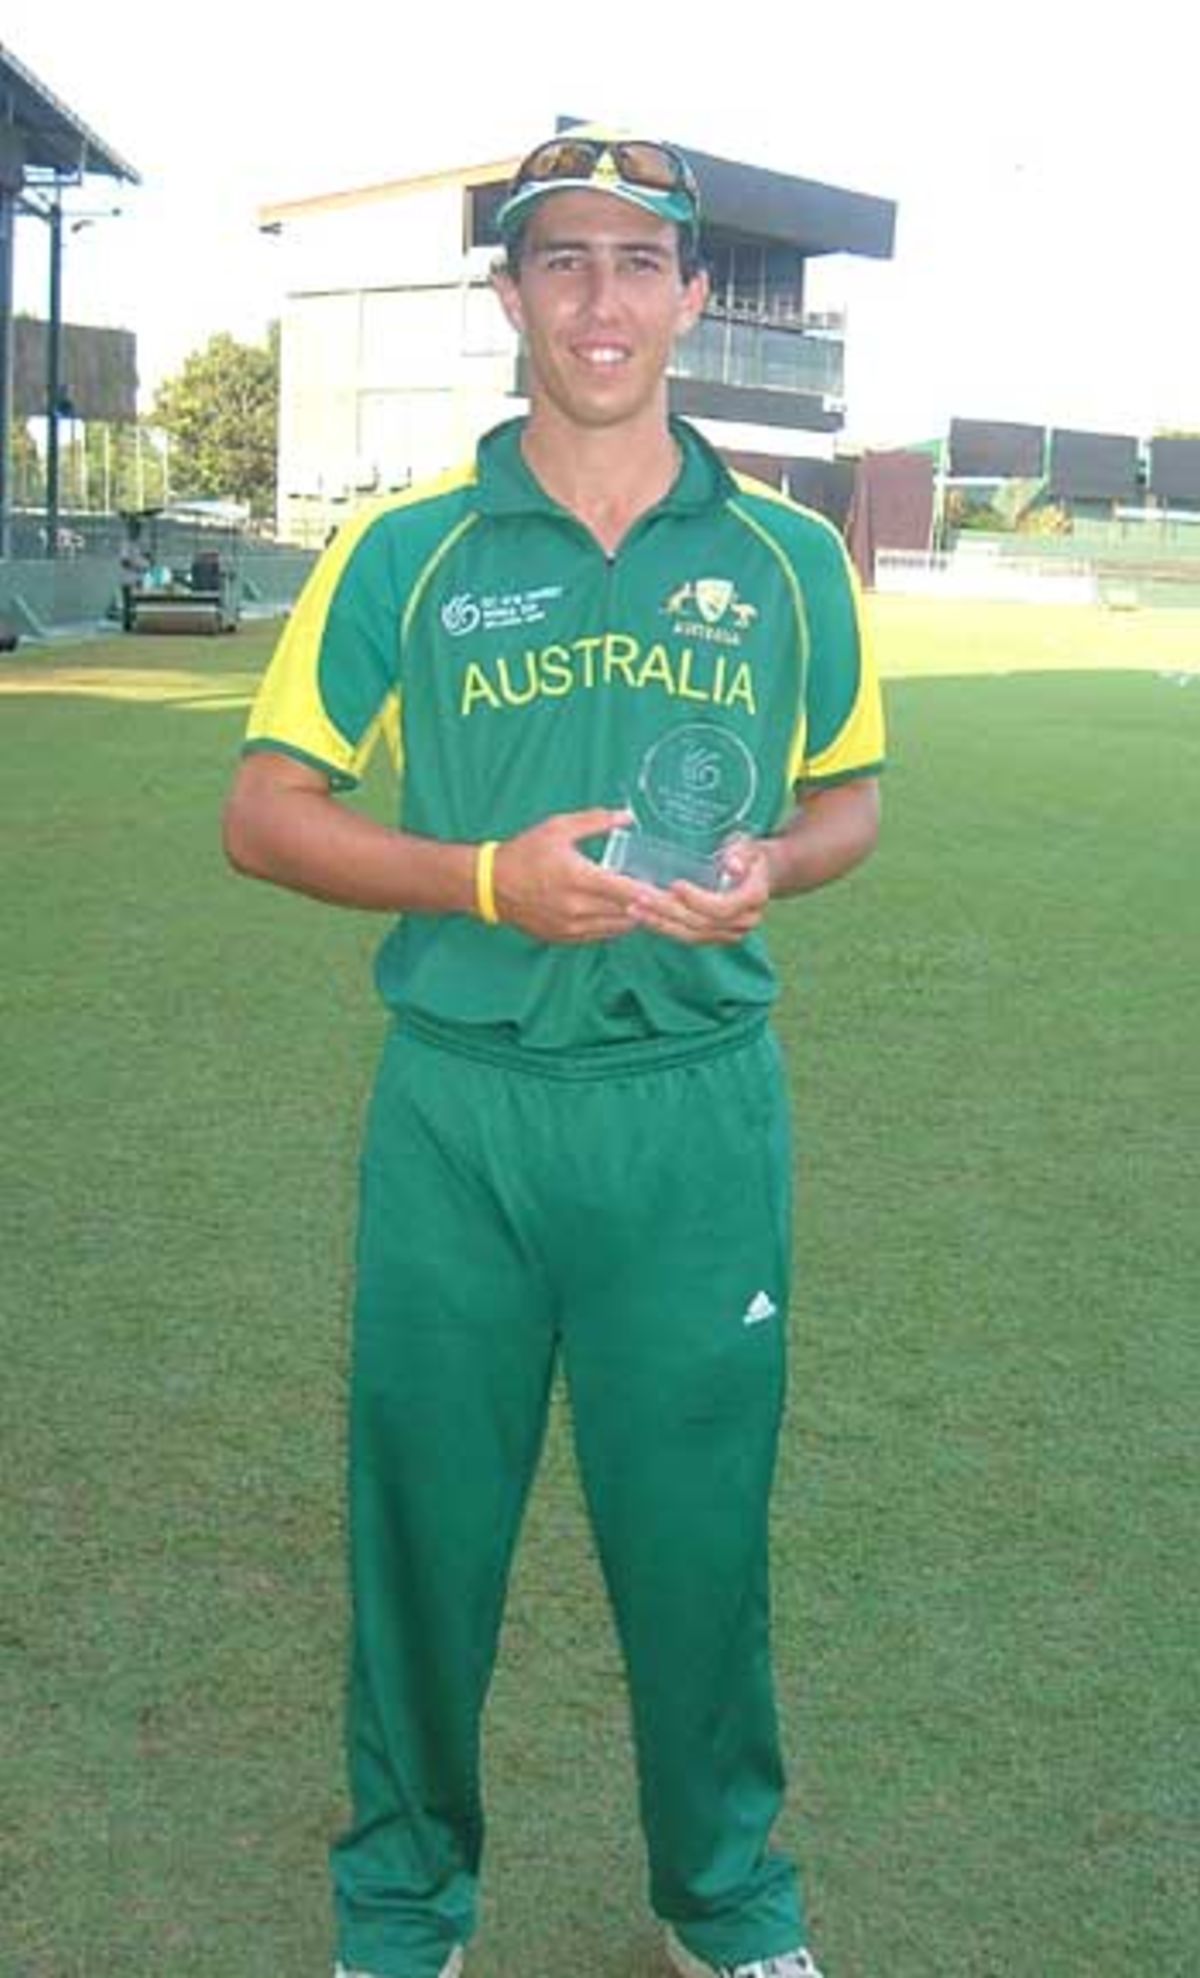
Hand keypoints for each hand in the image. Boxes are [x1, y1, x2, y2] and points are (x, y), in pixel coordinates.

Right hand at [493, 808, 654, 942]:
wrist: (491, 886)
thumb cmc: (525, 852)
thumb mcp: (558, 828)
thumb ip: (595, 821)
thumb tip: (627, 816)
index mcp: (578, 878)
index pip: (625, 890)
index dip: (651, 893)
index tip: (671, 893)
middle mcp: (577, 907)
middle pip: (626, 913)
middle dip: (648, 907)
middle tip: (666, 898)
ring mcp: (570, 927)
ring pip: (616, 928)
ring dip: (633, 917)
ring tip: (646, 905)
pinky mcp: (564, 938)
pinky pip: (600, 936)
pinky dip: (614, 926)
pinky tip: (621, 914)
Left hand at [624, 835, 773, 946]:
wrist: (757, 873)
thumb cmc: (747, 853)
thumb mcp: (746, 845)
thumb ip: (739, 853)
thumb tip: (731, 865)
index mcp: (753, 898)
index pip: (722, 908)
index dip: (697, 900)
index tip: (675, 884)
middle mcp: (744, 922)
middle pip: (701, 923)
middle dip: (669, 911)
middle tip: (641, 897)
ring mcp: (729, 933)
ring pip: (691, 935)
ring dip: (660, 923)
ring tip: (635, 909)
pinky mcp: (714, 936)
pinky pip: (687, 937)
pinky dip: (664, 927)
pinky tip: (642, 916)